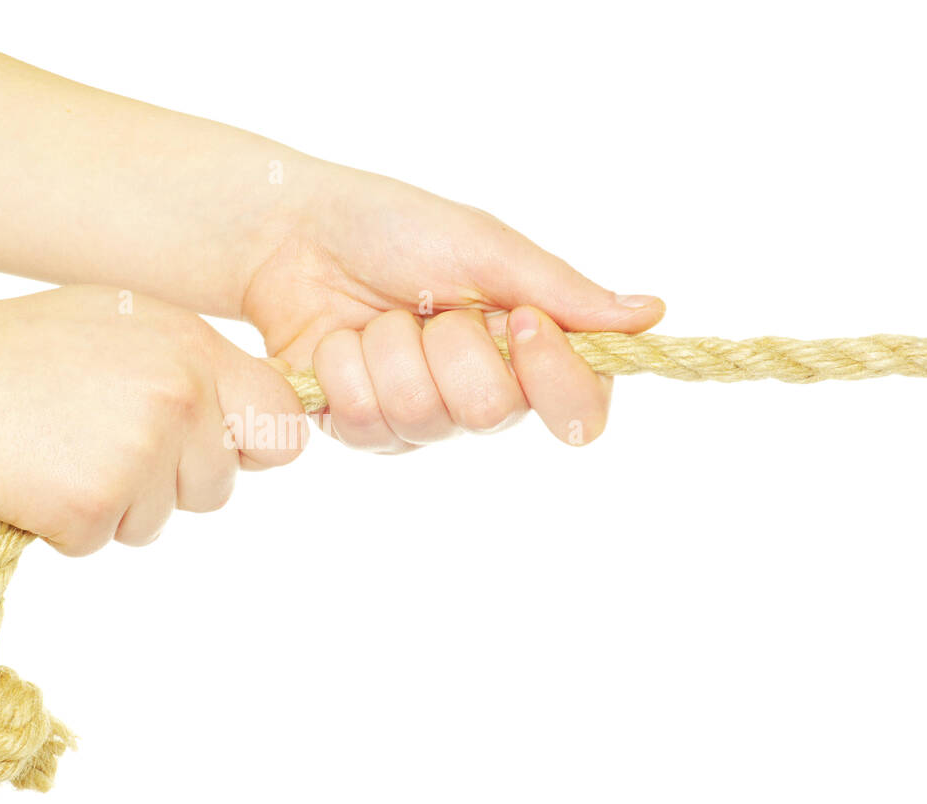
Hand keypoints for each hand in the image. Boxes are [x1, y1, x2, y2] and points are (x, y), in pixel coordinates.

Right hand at [0, 286, 305, 553]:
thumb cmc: (18, 350)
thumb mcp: (124, 329)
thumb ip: (192, 372)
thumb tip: (250, 426)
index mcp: (193, 349)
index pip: (284, 425)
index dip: (255, 447)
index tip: (223, 451)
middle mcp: (179, 398)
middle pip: (219, 488)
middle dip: (168, 483)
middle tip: (98, 442)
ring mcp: (137, 453)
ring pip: (160, 520)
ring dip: (115, 505)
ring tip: (56, 450)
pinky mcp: (89, 504)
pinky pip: (102, 542)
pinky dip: (65, 526)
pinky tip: (29, 476)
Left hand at [244, 162, 664, 450]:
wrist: (297, 233)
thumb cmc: (394, 228)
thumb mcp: (482, 246)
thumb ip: (560, 290)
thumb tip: (652, 314)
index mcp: (528, 351)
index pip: (581, 410)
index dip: (554, 376)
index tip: (521, 321)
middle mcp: (481, 395)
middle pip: (493, 415)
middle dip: (453, 345)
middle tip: (426, 304)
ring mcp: (420, 420)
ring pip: (422, 416)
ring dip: (391, 349)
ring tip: (378, 317)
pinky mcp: (361, 430)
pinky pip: (362, 420)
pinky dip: (345, 366)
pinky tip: (340, 340)